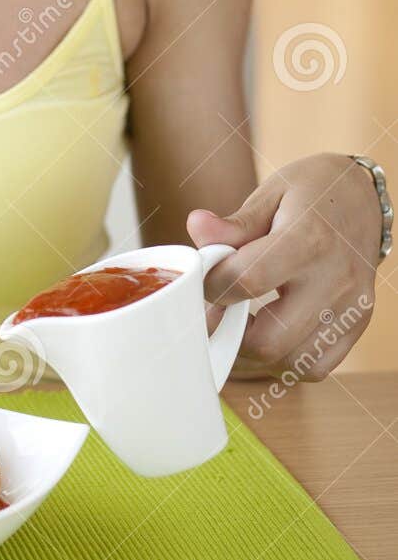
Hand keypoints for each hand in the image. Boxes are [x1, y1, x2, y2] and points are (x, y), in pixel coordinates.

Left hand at [185, 153, 380, 380]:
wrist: (362, 198)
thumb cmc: (312, 192)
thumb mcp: (270, 194)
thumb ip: (234, 224)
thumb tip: (196, 229)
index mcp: (309, 239)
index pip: (249, 280)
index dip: (213, 286)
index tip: (203, 281)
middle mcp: (335, 280)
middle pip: (270, 339)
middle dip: (230, 333)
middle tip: (217, 312)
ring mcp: (351, 308)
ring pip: (291, 362)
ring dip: (254, 352)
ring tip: (241, 321)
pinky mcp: (358, 325)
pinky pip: (315, 367)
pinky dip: (284, 360)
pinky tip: (271, 332)